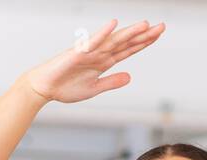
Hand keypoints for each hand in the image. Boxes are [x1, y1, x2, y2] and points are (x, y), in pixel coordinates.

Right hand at [23, 19, 165, 104]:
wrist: (45, 88)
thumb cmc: (65, 87)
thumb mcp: (95, 88)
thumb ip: (112, 81)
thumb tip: (130, 76)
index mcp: (104, 62)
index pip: (128, 50)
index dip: (143, 43)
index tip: (157, 35)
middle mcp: (99, 53)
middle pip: (125, 42)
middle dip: (143, 35)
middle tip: (161, 27)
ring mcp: (89, 52)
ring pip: (113, 40)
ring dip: (129, 32)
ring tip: (146, 25)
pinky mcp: (77, 54)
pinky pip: (92, 42)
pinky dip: (102, 33)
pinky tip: (113, 25)